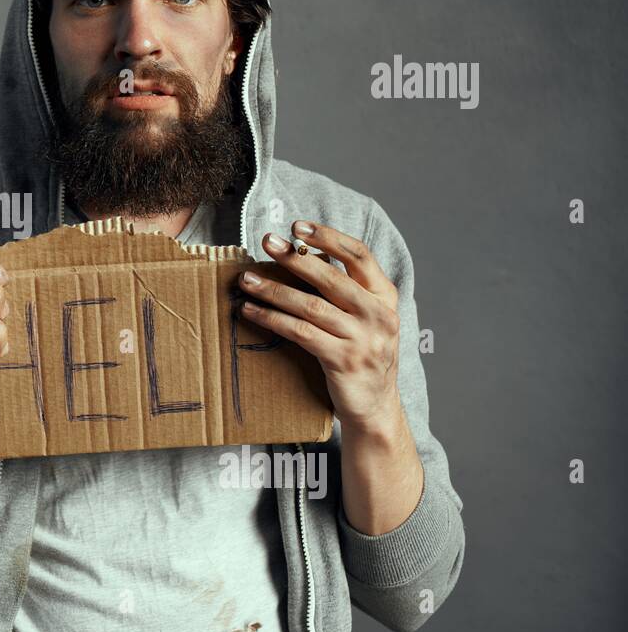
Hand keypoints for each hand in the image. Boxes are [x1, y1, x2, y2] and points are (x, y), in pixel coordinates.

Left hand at [236, 220, 402, 433]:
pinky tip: (251, 311)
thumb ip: (344, 290)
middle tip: (267, 241)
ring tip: (247, 279)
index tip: (298, 226)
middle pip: (331, 278)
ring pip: (311, 306)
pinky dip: (272, 319)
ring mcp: (363, 339)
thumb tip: (300, 255)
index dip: (329, 237)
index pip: (360, 256)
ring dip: (274, 290)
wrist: (375, 406)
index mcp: (384, 296)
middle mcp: (379, 315)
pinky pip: (301, 333)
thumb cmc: (361, 353)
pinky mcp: (343, 361)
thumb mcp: (364, 317)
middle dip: (295, 258)